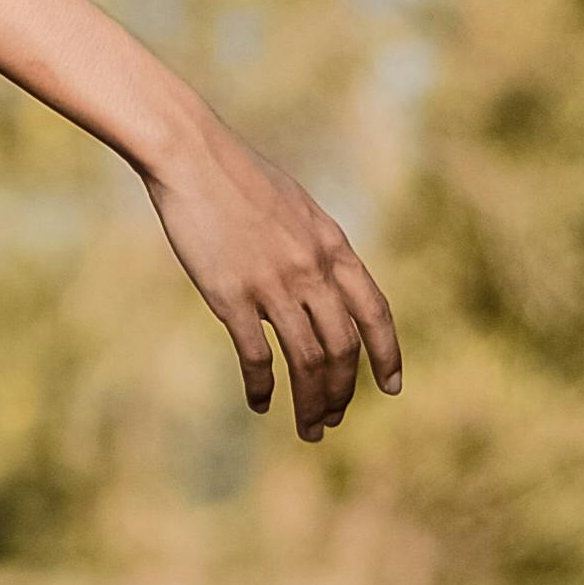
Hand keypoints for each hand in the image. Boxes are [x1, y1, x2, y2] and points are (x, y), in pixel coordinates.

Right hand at [141, 109, 403, 440]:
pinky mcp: (231, 296)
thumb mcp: (297, 208)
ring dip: (311, 402)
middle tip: (332, 420)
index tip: (391, 387)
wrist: (191, 156)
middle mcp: (311, 270)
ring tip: (308, 428)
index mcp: (332, 246)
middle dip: (342, 392)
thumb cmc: (239, 177)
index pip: (374, 313)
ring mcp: (273, 284)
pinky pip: (257, 356)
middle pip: (342, 349)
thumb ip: (317, 247)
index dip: (387, 355)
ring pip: (307, 361)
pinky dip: (262, 387)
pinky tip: (260, 404)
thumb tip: (328, 280)